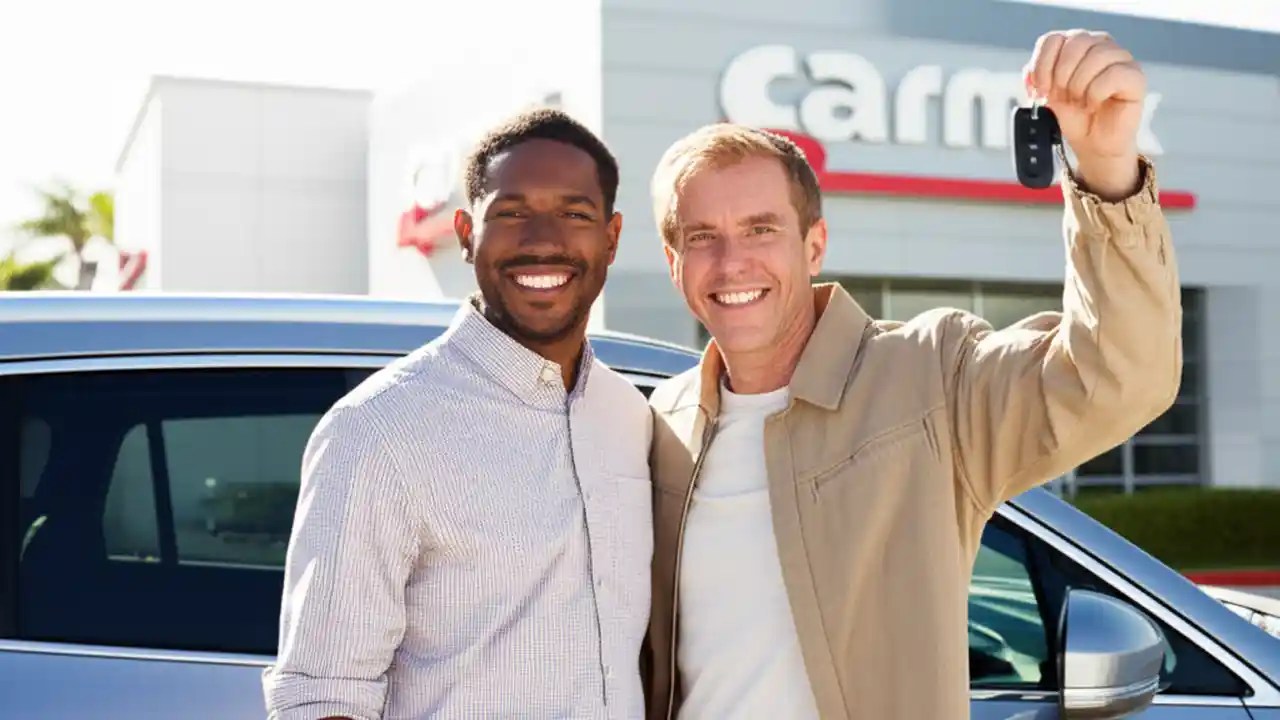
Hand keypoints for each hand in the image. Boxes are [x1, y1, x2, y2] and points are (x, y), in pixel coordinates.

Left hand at [1025, 30, 1144, 198]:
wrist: (1092, 143)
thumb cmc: (1073, 117)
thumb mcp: (1046, 96)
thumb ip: (1034, 79)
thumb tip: (1029, 73)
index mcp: (1076, 46)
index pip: (1054, 39)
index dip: (1042, 64)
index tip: (1042, 89)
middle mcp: (1100, 45)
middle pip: (1076, 43)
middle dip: (1061, 75)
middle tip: (1063, 97)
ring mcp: (1121, 59)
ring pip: (1097, 56)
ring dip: (1079, 85)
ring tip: (1079, 102)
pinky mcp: (1135, 77)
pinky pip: (1114, 74)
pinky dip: (1096, 93)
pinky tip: (1093, 104)